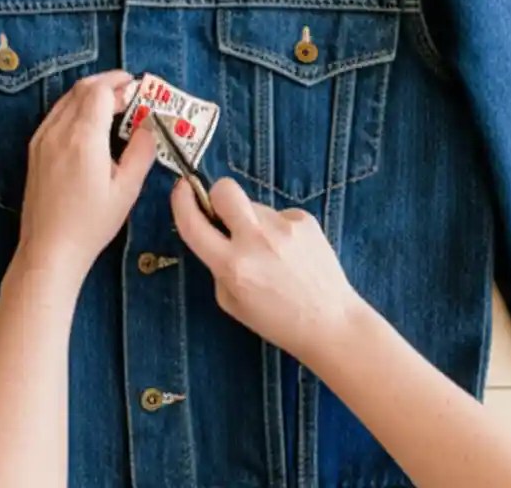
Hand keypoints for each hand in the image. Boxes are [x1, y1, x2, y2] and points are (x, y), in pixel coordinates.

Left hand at [17, 71, 157, 280]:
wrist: (49, 249)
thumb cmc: (91, 224)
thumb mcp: (127, 190)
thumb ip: (141, 152)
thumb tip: (149, 126)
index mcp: (83, 138)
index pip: (99, 91)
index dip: (120, 83)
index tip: (137, 87)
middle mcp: (58, 132)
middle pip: (82, 89)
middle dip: (107, 83)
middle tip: (129, 93)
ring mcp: (42, 139)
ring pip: (66, 99)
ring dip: (90, 94)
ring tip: (113, 106)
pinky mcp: (35, 149)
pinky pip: (56, 114)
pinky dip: (75, 108)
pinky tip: (89, 124)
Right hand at [171, 177, 364, 361]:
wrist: (330, 322)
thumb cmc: (278, 321)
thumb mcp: (231, 303)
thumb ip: (217, 266)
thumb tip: (216, 234)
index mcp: (232, 265)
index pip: (193, 223)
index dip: (181, 201)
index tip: (180, 189)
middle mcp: (256, 240)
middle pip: (225, 189)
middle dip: (217, 196)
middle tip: (225, 216)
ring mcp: (284, 226)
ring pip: (254, 205)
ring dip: (252, 221)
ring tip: (270, 252)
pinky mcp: (305, 220)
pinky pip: (278, 215)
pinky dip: (277, 229)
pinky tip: (290, 253)